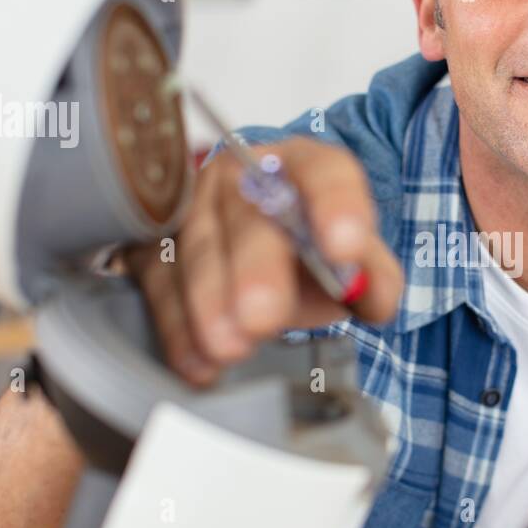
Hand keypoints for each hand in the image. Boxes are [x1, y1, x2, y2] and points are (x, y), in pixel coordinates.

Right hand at [124, 136, 403, 385]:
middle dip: (255, 268)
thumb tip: (371, 294)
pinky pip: (160, 283)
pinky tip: (198, 362)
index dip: (337, 207)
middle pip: (249, 215)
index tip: (346, 249)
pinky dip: (177, 327)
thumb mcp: (352, 258)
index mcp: (302, 166)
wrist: (258, 244)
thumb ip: (374, 276)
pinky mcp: (154, 245)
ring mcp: (192, 207)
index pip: (324, 173)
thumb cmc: (306, 246)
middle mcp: (242, 177)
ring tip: (229, 347)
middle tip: (263, 314)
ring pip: (196, 249)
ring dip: (209, 302)